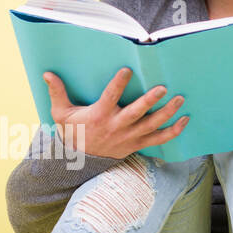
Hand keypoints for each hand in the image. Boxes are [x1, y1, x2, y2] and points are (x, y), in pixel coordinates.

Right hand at [43, 67, 188, 158]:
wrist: (80, 162)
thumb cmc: (73, 133)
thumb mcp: (61, 114)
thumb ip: (57, 93)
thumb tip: (47, 73)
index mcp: (99, 116)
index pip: (110, 97)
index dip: (118, 84)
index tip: (127, 70)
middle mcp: (116, 127)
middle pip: (137, 113)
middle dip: (151, 100)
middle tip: (163, 88)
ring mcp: (129, 137)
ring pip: (151, 125)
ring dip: (167, 113)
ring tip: (180, 100)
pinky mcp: (137, 144)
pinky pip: (159, 139)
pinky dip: (173, 131)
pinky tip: (185, 120)